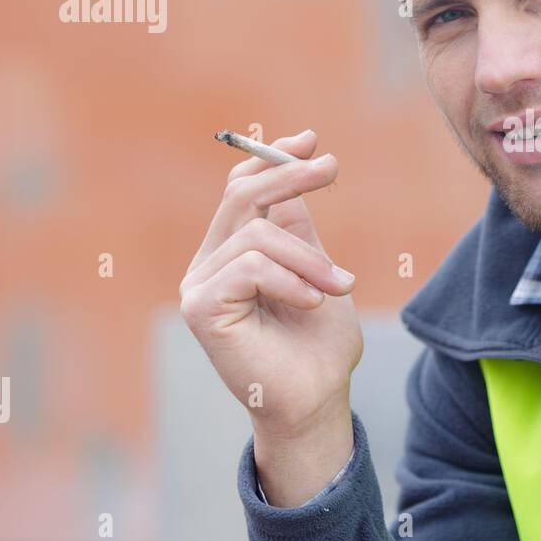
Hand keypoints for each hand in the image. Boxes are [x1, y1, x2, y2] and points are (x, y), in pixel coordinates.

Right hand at [179, 129, 359, 503]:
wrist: (315, 399)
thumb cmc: (318, 344)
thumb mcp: (316, 270)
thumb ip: (298, 229)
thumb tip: (295, 167)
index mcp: (233, 253)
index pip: (240, 191)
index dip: (271, 159)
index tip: (309, 141)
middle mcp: (209, 265)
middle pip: (240, 197)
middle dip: (288, 176)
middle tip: (331, 168)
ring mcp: (199, 286)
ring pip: (255, 236)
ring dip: (309, 257)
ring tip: (341, 284)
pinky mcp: (201, 309)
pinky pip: (248, 267)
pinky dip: (289, 279)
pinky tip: (312, 302)